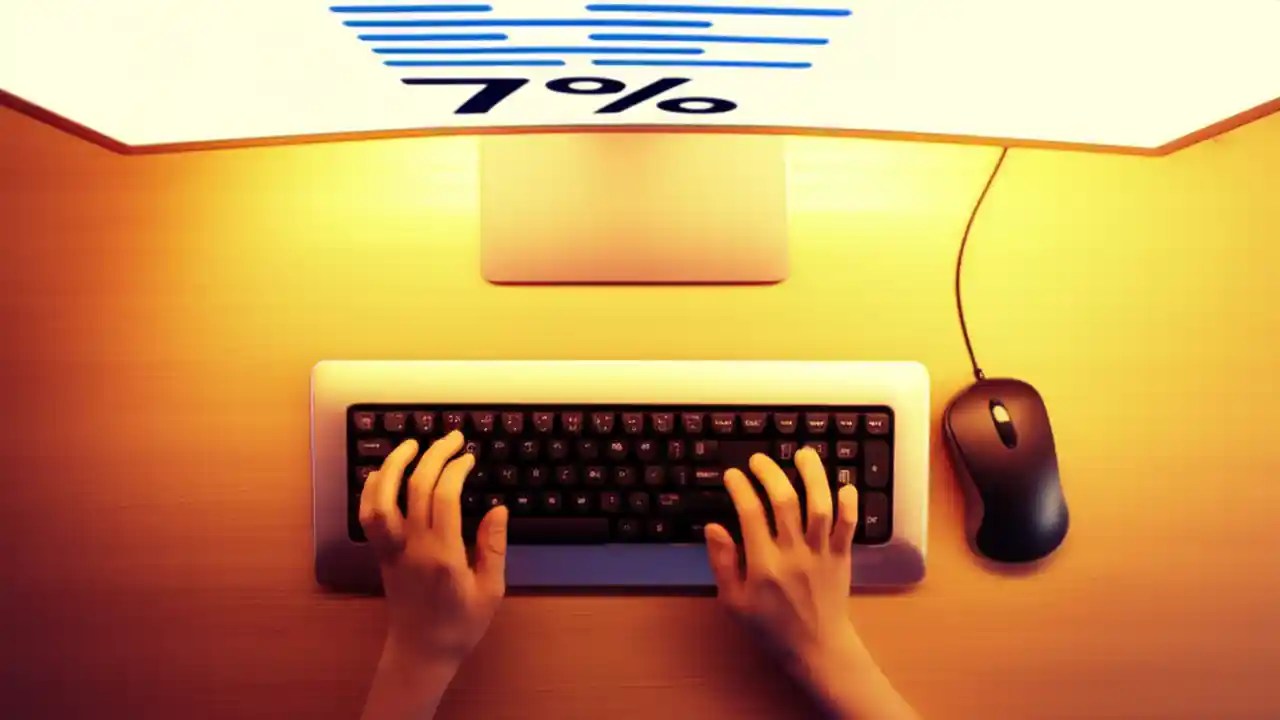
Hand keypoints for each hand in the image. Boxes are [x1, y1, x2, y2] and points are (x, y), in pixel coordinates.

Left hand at [359, 431, 507, 719]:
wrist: (420, 652)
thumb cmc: (460, 625)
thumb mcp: (491, 589)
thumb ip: (494, 547)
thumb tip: (498, 508)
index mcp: (443, 555)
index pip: (444, 497)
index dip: (456, 469)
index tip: (469, 458)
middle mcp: (412, 547)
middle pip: (416, 488)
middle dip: (434, 455)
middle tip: (452, 438)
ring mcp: (392, 549)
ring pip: (382, 497)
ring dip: (394, 465)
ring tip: (412, 444)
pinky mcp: (381, 553)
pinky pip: (369, 514)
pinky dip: (373, 488)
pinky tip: (386, 472)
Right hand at [704, 448, 916, 719]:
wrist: (815, 649)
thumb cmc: (769, 626)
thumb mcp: (733, 601)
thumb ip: (722, 562)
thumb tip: (714, 526)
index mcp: (763, 564)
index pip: (750, 513)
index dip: (740, 487)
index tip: (733, 475)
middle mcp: (794, 554)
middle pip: (785, 501)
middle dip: (770, 473)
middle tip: (759, 460)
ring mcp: (821, 554)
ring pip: (820, 506)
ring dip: (813, 476)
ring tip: (803, 454)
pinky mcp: (842, 557)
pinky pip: (849, 526)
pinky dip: (849, 504)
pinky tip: (844, 485)